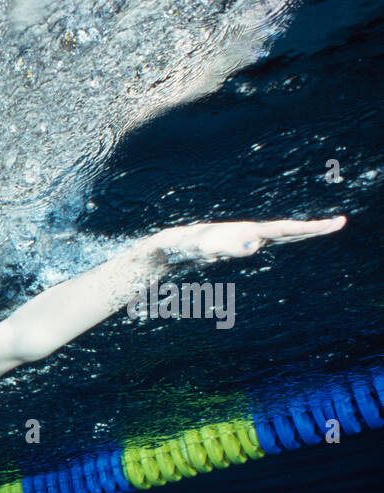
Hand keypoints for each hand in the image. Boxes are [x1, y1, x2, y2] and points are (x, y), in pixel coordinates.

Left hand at [152, 215, 345, 263]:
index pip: (284, 229)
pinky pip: (268, 241)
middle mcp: (250, 231)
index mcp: (248, 230)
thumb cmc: (188, 245)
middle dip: (313, 227)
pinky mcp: (241, 243)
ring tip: (326, 227)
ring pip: (281, 235)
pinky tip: (297, 237)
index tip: (331, 224)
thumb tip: (255, 245)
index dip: (308, 228)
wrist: (175, 242)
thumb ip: (228, 246)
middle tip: (341, 222)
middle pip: (288, 229)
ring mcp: (247, 236)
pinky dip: (287, 238)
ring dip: (303, 232)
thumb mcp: (207, 247)